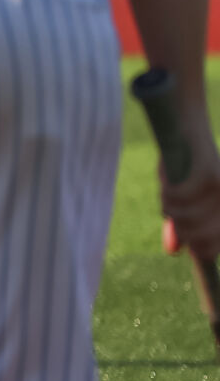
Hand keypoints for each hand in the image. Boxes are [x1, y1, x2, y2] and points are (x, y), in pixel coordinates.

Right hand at [161, 127, 219, 260]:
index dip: (199, 249)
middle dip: (178, 228)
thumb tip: (174, 252)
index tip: (184, 245)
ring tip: (165, 192)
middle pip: (199, 237)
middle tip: (168, 210)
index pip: (214, 246)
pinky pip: (179, 197)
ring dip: (168, 206)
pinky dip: (167, 192)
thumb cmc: (187, 167)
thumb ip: (182, 224)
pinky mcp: (210, 176)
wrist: (190, 129)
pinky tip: (166, 181)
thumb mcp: (186, 201)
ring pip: (186, 217)